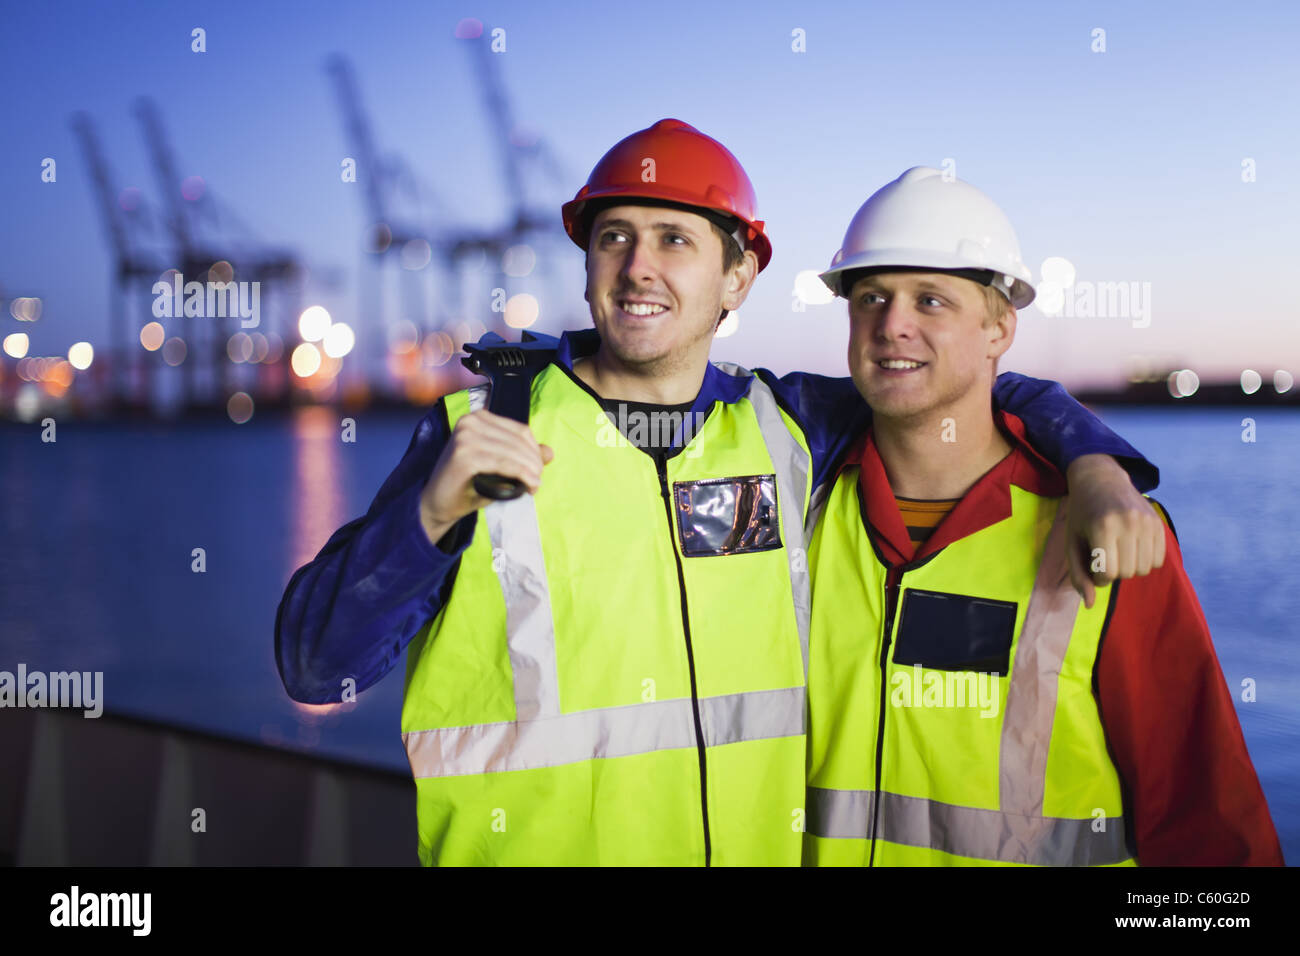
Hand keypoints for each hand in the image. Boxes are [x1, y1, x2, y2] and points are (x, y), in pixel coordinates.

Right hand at [419, 410, 554, 545]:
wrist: (437, 504)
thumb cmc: (468, 484)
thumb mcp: (499, 467)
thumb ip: (523, 456)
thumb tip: (550, 452)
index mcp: (478, 418)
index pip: (521, 430)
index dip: (535, 451)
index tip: (538, 471)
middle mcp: (470, 422)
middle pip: (519, 439)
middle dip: (534, 463)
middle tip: (536, 482)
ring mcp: (465, 437)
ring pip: (513, 452)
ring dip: (530, 471)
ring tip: (533, 486)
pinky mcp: (463, 456)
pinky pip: (503, 463)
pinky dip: (520, 475)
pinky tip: (528, 486)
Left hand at [1063, 454, 1166, 608]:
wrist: (1101, 479)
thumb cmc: (1082, 515)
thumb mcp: (1072, 542)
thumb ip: (1078, 575)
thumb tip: (1089, 604)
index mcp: (1103, 527)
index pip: (1108, 574)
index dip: (1098, 577)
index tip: (1092, 563)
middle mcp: (1128, 523)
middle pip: (1127, 573)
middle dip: (1112, 571)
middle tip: (1103, 554)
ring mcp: (1147, 522)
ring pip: (1144, 570)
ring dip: (1129, 567)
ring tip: (1117, 550)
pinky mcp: (1158, 523)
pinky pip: (1158, 561)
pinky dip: (1144, 561)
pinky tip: (1131, 546)